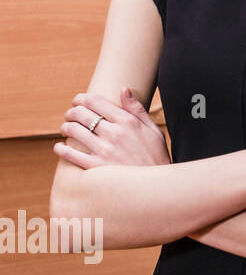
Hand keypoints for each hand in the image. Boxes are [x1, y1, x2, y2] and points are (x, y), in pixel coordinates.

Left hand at [53, 88, 170, 169]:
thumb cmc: (156, 156)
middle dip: (72, 111)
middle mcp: (113, 133)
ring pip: (73, 131)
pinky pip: (70, 154)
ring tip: (66, 129)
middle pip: (82, 114)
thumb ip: (137, 109)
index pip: (96, 101)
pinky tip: (60, 147)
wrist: (155, 185)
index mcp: (127, 121)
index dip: (82, 98)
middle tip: (70, 114)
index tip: (78, 100)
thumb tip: (124, 90)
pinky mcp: (95, 166)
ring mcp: (103, 150)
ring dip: (65, 127)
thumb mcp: (153, 130)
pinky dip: (60, 149)